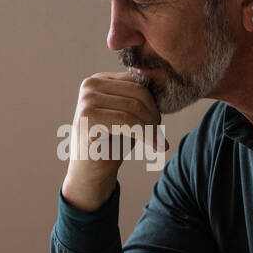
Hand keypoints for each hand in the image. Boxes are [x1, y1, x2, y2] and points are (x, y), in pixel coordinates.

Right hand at [61, 72, 168, 211]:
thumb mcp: (128, 115)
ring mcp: (87, 100)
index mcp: (99, 80)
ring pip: (134, 108)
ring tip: (158, 142)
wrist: (91, 172)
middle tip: (160, 134)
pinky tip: (156, 147)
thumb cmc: (111, 143)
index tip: (159, 121)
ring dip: (152, 127)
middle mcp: (90, 85)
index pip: (136, 80)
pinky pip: (127, 122)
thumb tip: (165, 84)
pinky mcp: (88, 117)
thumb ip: (139, 99)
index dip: (154, 101)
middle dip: (154, 114)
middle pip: (138, 92)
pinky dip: (146, 135)